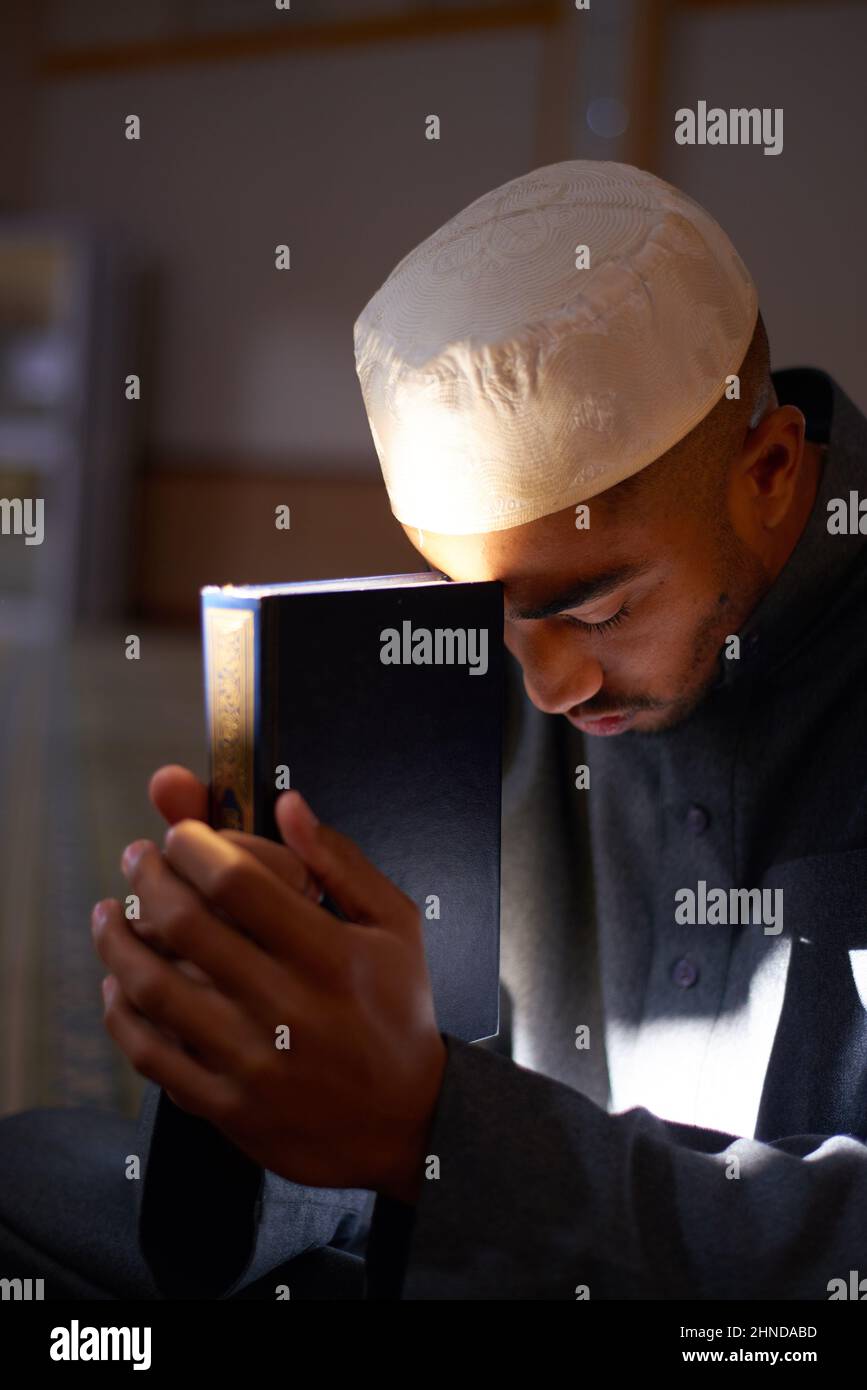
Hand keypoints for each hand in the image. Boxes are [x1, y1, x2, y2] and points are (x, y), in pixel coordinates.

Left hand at [92, 787, 446, 1203]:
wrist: (406, 1122)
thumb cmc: (398, 1010)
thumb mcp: (394, 926)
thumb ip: (341, 862)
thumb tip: (288, 802)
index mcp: (330, 955)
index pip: (236, 881)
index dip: (192, 843)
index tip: (179, 831)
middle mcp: (287, 1007)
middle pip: (184, 924)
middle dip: (147, 876)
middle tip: (136, 858)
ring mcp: (251, 1062)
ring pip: (153, 989)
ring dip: (116, 940)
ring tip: (109, 912)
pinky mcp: (226, 1106)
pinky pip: (150, 1054)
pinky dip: (119, 1013)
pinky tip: (114, 984)